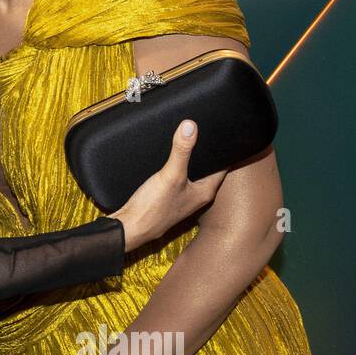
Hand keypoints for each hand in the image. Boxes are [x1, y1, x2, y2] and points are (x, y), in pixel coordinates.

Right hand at [109, 120, 225, 252]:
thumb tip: (191, 126)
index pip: (223, 167)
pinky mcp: (168, 199)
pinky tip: (170, 160)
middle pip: (208, 170)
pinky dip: (178, 168)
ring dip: (192, 161)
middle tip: (208, 133)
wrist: (130, 228)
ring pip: (193, 174)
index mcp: (205, 192)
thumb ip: (181, 151)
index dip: (224, 151)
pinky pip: (179, 179)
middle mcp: (197, 196)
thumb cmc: (154, 208)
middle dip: (207, 154)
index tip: (225, 134)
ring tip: (190, 143)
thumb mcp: (170, 175)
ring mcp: (182, 198)